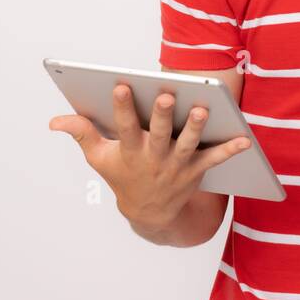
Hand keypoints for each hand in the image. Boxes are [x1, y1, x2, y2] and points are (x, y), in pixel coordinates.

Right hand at [48, 83, 250, 233]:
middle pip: (158, 134)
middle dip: (161, 116)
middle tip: (165, 96)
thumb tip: (55, 120)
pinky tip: (245, 138)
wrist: (150, 214)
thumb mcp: (99, 158)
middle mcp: (154, 157)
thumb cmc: (123, 175)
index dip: (122, 107)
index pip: (124, 126)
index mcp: (130, 151)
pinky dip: (230, 150)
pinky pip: (215, 159)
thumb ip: (82, 133)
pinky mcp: (196, 170)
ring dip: (195, 129)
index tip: (121, 85)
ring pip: (188, 144)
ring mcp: (176, 165)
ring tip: (201, 110)